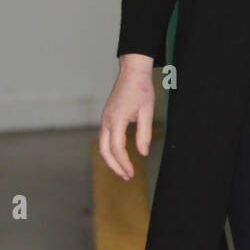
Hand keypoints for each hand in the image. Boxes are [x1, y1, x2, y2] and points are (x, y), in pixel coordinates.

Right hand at [98, 54, 155, 178]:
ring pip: (102, 145)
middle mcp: (106, 121)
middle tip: (126, 177)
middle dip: (114, 166)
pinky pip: (105, 138)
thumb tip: (143, 153)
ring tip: (123, 170)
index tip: (132, 173)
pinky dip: (110, 150)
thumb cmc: (141, 89)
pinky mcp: (107, 117)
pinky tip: (120, 156)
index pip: (117, 148)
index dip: (124, 163)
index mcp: (116, 120)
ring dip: (111, 160)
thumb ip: (144, 133)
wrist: (132, 72)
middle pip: (104, 150)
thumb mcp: (147, 112)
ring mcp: (105, 119)